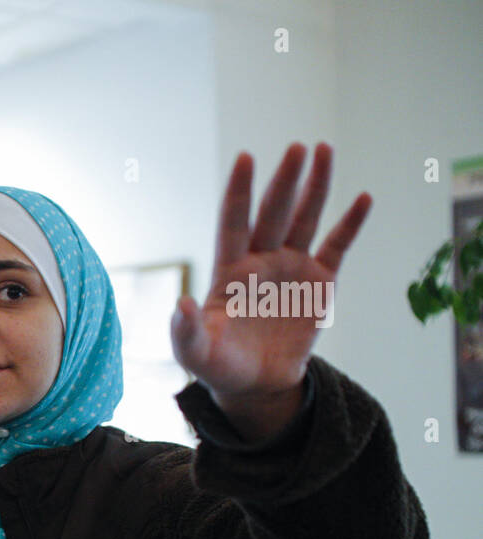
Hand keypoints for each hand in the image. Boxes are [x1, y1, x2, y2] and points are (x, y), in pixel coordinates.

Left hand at [171, 143, 370, 440]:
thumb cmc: (218, 364)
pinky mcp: (319, 283)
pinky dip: (350, 224)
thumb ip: (185, 330)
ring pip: (305, 218)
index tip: (246, 158)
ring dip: (315, 186)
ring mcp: (291, 267)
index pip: (233, 222)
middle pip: (274, 212)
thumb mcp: (195, 353)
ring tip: (324, 150)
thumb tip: (181, 304)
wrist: (256, 384)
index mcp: (229, 270)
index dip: (239, 192)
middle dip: (285, 180)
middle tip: (299, 147)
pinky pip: (336, 247)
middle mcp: (261, 260)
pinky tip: (363, 199)